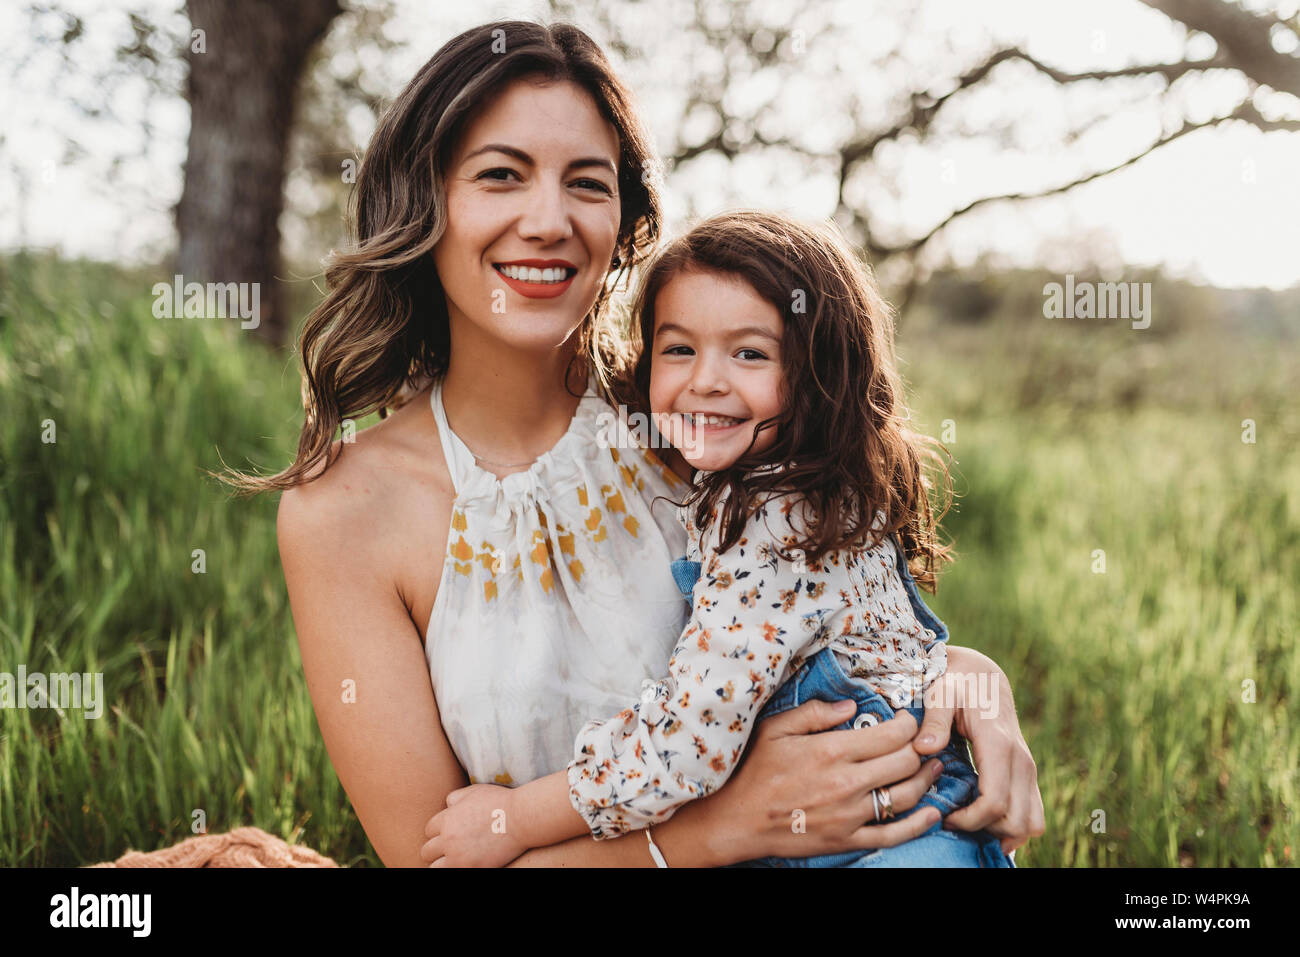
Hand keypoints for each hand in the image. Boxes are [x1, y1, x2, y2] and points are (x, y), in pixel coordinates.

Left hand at [420, 783, 526, 867]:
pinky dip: (456, 868)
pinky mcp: (471, 869)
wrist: (521, 819)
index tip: (448, 833)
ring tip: (456, 860)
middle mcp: (448, 839)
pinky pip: (452, 873)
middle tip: (450, 849)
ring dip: (442, 864)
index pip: (428, 830)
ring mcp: (459, 857)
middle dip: (436, 850)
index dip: (438, 832)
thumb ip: (456, 797)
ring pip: (435, 868)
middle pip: (427, 851)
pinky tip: (466, 863)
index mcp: (447, 819)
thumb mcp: (476, 791)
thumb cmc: (501, 802)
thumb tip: (448, 805)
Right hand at [704, 699, 945, 861]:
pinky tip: (932, 813)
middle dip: (920, 748)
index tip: (908, 718)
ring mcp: (850, 815)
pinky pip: (893, 833)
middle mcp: (848, 783)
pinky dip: (918, 824)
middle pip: (905, 762)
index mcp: (832, 751)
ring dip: (927, 780)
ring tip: (935, 768)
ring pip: (906, 795)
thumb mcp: (776, 729)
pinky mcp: (848, 840)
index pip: (890, 734)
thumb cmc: (753, 770)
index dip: (908, 723)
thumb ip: (815, 713)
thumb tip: (851, 704)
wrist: (738, 820)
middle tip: (923, 741)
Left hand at [914, 646, 1044, 854]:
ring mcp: (1028, 767)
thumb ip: (933, 721)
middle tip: (955, 821)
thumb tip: (924, 749)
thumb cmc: (955, 683)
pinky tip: (984, 818)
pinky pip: (1032, 812)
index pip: (996, 802)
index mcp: (999, 745)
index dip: (971, 819)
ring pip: (1032, 822)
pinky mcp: (1027, 772)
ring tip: (970, 822)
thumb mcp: (939, 694)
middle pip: (1017, 820)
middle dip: (987, 831)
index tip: (946, 817)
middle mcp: (1021, 760)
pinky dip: (1012, 823)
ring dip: (1004, 832)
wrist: (981, 673)